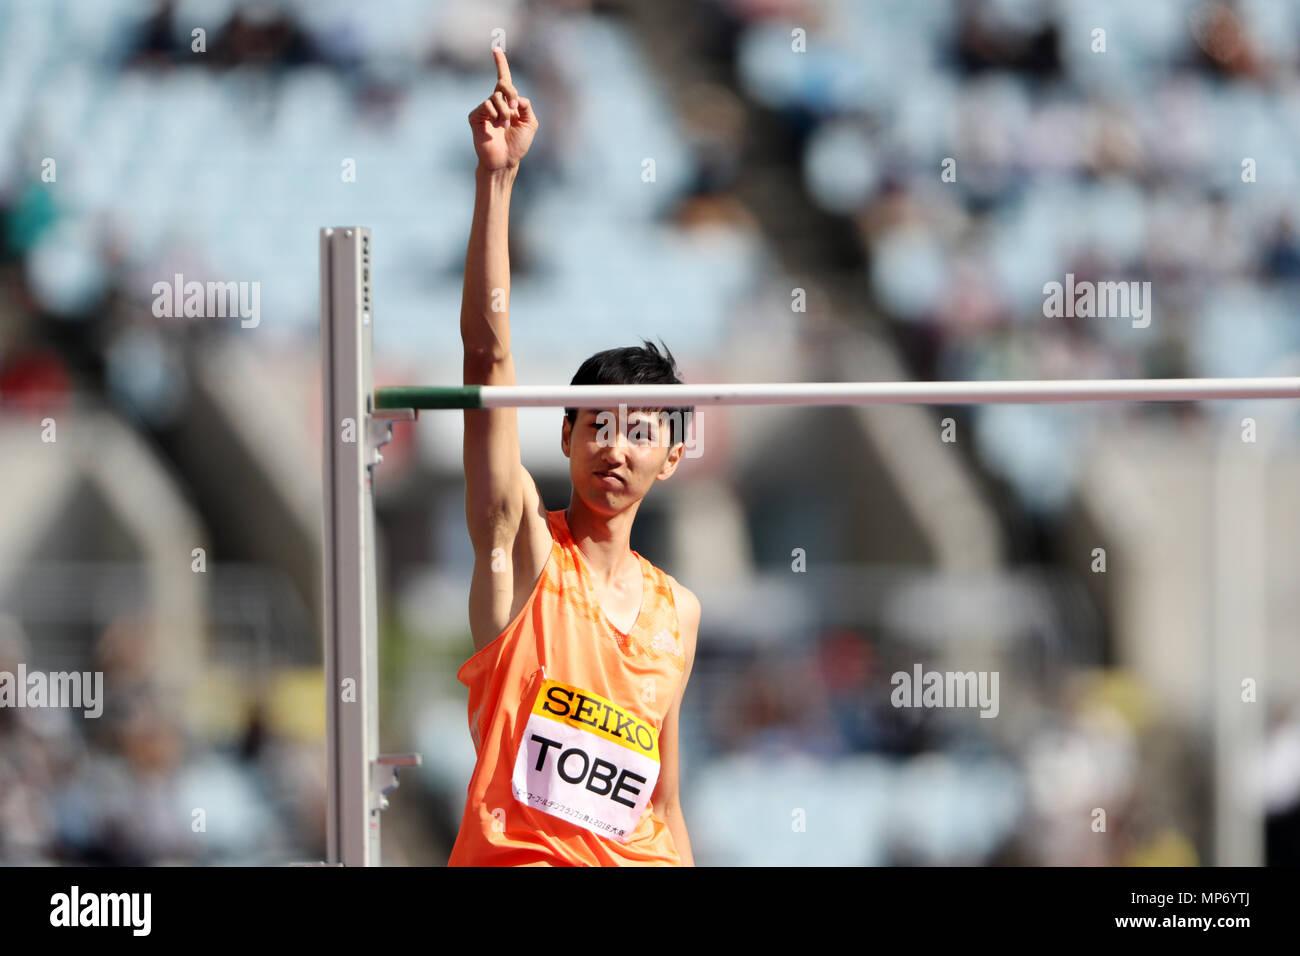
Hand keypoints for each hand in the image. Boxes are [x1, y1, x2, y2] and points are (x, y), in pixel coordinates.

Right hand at [468, 48, 537, 171]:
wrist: (505, 161)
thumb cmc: (518, 145)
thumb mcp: (530, 123)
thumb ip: (527, 106)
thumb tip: (517, 97)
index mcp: (509, 103)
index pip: (503, 79)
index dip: (500, 64)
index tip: (496, 48)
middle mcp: (495, 103)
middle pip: (503, 85)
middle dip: (511, 93)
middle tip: (515, 107)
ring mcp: (484, 109)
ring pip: (496, 97)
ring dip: (505, 112)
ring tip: (504, 126)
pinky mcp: (475, 116)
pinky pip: (486, 105)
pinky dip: (494, 115)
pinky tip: (495, 127)